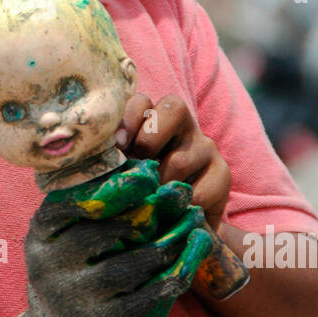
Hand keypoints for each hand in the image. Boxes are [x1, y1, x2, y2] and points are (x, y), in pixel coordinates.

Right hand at [0, 192, 193, 316]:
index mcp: (39, 237)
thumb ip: (99, 209)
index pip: (66, 203)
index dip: (109, 188)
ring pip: (126, 266)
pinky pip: (143, 299)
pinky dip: (171, 276)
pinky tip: (189, 261)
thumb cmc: (75, 276)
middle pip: (100, 232)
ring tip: (192, 226)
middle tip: (180, 197)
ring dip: (166, 244)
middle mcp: (46, 268)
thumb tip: (152, 172)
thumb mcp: (69, 241)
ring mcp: (70, 301)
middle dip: (145, 212)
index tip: (149, 175)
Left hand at [115, 93, 230, 230]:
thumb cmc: (144, 187)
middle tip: (138, 171)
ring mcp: (205, 147)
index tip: (117, 145)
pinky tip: (173, 214)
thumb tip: (96, 160)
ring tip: (150, 202)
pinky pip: (201, 190)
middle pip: (173, 109)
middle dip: (149, 139)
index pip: (142, 101)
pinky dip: (182, 206)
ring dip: (160, 185)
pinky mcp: (222, 173)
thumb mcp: (126, 169)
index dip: (129, 117)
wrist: (181, 215)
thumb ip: (115, 159)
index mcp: (154, 117)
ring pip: (181, 159)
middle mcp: (183, 125)